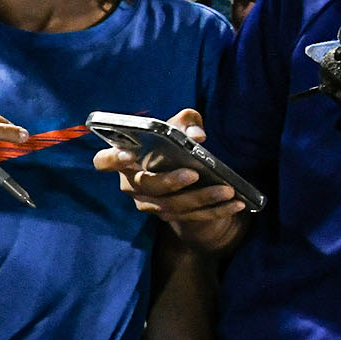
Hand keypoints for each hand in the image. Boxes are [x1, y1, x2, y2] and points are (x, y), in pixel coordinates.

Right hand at [92, 105, 247, 249]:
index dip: (113, 160)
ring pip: (172, 206)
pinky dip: (215, 211)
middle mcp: (132, 185)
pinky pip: (191, 217)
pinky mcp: (169, 216)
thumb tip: (196, 136)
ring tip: (227, 191)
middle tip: (195, 173)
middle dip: (170, 182)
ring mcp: (149, 204)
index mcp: (125, 160)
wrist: (184, 169)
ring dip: (201, 199)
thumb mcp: (181, 124)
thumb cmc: (175, 140)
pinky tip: (236, 204)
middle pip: (146, 186)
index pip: (104, 162)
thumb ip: (186, 122)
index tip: (129, 154)